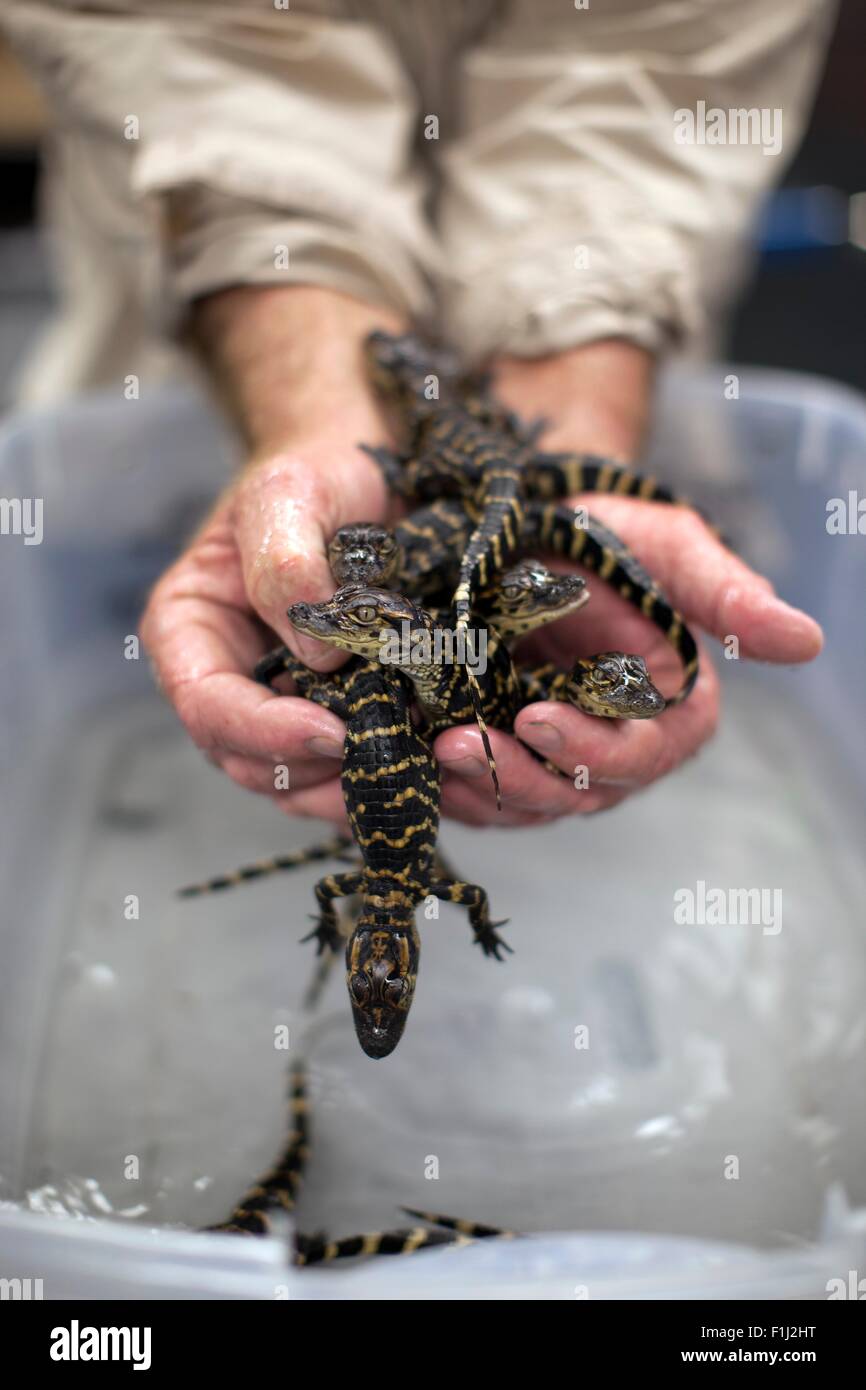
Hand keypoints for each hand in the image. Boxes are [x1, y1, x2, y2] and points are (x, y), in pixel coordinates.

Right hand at [141, 287, 399, 823]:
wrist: (373, 475)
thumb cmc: (317, 473)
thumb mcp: (290, 494)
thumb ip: (286, 565)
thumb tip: (318, 656)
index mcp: (191, 631)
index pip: (207, 705)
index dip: (264, 731)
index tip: (331, 731)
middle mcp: (228, 680)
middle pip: (248, 760)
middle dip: (312, 770)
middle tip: (385, 756)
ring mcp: (279, 706)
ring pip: (298, 781)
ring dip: (349, 786)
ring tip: (412, 766)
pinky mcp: (334, 716)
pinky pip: (345, 771)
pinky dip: (381, 775)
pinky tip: (429, 761)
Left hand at [434, 343, 822, 825]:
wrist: (524, 515)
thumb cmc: (603, 525)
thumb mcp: (664, 543)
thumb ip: (726, 592)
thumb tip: (808, 641)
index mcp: (669, 705)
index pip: (646, 754)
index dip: (596, 752)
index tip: (538, 718)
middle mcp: (617, 740)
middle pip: (582, 794)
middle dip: (523, 776)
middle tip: (460, 745)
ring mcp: (557, 752)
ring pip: (528, 802)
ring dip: (481, 788)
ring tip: (431, 752)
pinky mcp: (502, 750)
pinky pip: (482, 792)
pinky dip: (451, 785)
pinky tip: (409, 761)